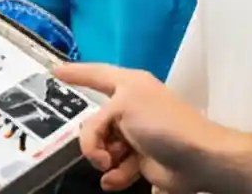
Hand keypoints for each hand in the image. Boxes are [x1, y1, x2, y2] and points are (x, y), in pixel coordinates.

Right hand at [55, 63, 233, 193]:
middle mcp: (129, 107)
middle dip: (91, 139)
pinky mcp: (139, 160)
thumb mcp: (123, 107)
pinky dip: (114, 175)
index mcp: (128, 85)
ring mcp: (134, 135)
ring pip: (101, 147)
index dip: (75, 73)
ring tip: (112, 164)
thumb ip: (96, 121)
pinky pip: (114, 167)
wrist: (196, 158)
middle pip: (93, 122)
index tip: (54, 72)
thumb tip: (96, 147)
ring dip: (102, 158)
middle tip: (98, 151)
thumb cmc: (162, 123)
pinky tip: (116, 179)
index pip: (95, 74)